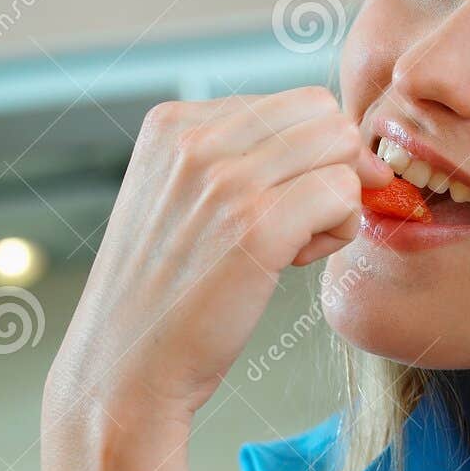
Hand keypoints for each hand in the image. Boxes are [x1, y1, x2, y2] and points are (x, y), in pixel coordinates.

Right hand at [45, 86, 390, 425]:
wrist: (127, 367)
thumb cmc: (165, 296)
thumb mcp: (178, 200)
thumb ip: (232, 159)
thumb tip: (331, 139)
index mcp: (172, 123)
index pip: (290, 103)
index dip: (304, 156)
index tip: (275, 207)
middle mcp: (195, 139)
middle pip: (323, 114)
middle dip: (330, 167)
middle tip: (300, 224)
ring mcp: (224, 180)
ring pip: (339, 148)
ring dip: (336, 199)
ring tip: (294, 245)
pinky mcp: (256, 225)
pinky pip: (342, 193)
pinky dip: (339, 230)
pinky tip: (296, 263)